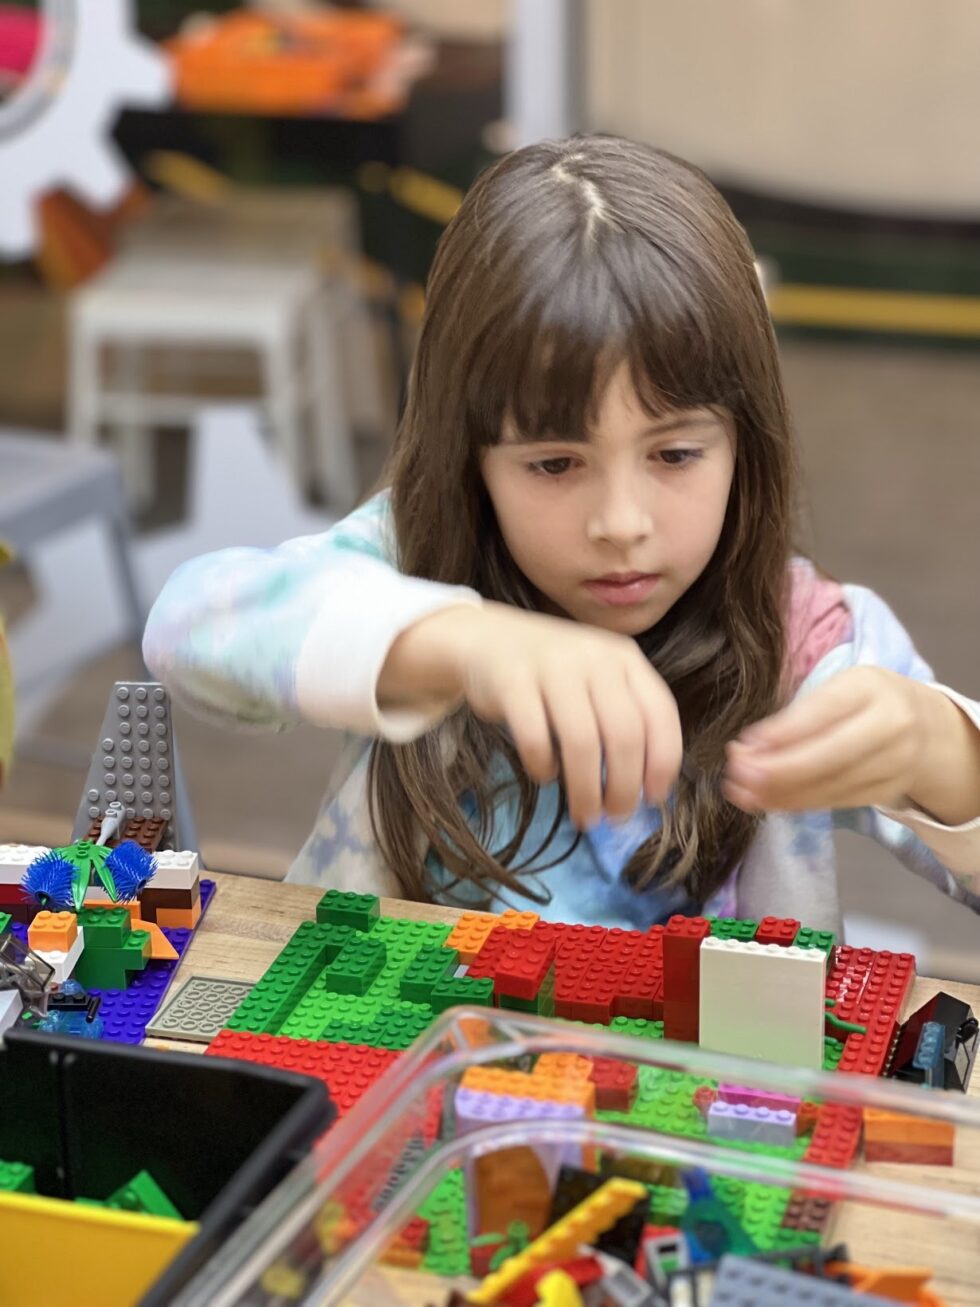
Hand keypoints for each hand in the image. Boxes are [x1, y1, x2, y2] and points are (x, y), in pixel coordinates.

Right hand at [381, 602, 682, 827]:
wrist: (489, 639)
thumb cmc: (554, 673)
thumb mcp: (598, 681)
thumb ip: (624, 717)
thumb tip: (645, 789)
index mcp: (625, 658)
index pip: (659, 715)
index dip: (663, 763)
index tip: (653, 799)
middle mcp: (594, 658)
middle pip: (624, 734)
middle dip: (624, 786)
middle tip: (615, 817)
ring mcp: (552, 667)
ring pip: (582, 741)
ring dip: (586, 789)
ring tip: (585, 815)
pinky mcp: (512, 681)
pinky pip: (535, 738)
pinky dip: (543, 766)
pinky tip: (545, 774)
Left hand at [723, 666, 926, 813]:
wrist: (925, 726)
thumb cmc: (864, 700)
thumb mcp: (837, 689)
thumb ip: (798, 715)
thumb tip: (749, 748)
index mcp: (869, 687)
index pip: (822, 712)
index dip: (782, 732)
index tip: (744, 745)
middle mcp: (890, 725)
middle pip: (829, 756)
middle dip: (778, 771)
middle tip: (737, 777)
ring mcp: (895, 762)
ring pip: (831, 785)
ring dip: (782, 793)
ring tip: (743, 794)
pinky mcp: (888, 791)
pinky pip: (837, 801)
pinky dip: (799, 804)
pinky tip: (769, 802)